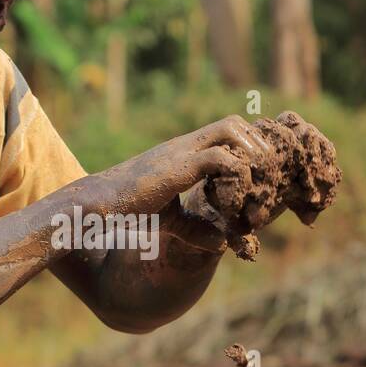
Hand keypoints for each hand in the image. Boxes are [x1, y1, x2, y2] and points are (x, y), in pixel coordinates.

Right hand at [75, 115, 274, 221]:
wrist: (98, 204)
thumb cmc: (127, 210)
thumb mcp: (170, 220)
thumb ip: (196, 228)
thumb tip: (222, 244)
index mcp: (182, 152)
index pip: (226, 131)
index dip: (247, 147)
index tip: (258, 175)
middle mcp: (185, 145)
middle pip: (234, 122)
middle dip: (257, 146)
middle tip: (267, 177)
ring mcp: (181, 152)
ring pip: (232, 130)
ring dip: (252, 156)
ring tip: (257, 188)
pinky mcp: (178, 167)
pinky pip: (221, 159)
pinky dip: (237, 176)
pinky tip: (233, 203)